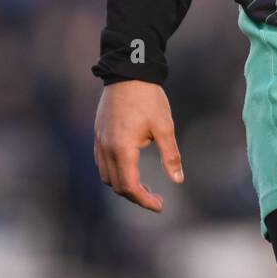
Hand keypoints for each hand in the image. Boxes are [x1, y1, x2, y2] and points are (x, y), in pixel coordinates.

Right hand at [94, 80, 183, 211]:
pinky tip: (130, 168)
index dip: (144, 200)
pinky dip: (115, 172)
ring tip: (144, 186)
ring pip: (106, 176)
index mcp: (122, 148)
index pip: (130, 186)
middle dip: (136, 196)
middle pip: (116, 185)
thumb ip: (170, 155)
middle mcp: (106, 148)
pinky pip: (102, 163)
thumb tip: (178, 180)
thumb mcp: (165, 126)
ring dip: (123, 185)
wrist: (128, 71)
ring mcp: (99, 141)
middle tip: (156, 198)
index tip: (160, 206)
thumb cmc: (149, 97)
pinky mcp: (98, 133)